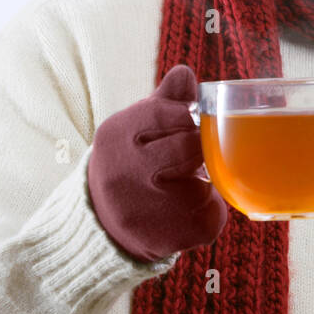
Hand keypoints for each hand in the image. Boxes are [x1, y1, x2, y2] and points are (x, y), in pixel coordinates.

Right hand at [87, 64, 227, 262]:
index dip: (187, 116)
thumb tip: (184, 73)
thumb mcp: (139, 126)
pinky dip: (211, 212)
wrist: (102, 221)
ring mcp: (140, 210)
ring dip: (206, 183)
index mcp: (115, 136)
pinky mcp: (162, 240)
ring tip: (186, 183)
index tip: (191, 122)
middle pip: (188, 148)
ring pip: (203, 185)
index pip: (163, 112)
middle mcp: (122, 174)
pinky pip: (211, 218)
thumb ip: (166, 101)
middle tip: (193, 155)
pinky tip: (188, 209)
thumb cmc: (134, 160)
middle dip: (198, 150)